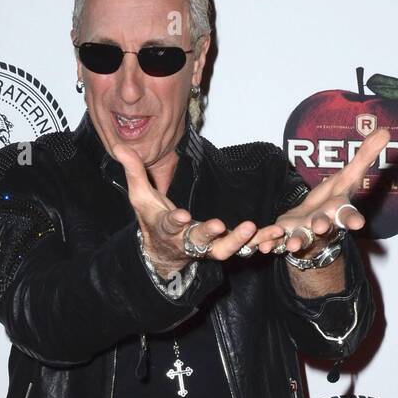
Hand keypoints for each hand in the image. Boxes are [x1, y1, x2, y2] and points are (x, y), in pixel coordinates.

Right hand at [112, 142, 261, 277]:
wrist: (162, 252)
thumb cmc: (152, 219)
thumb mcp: (140, 196)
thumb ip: (133, 171)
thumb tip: (119, 145)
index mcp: (167, 228)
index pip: (169, 225)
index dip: (174, 222)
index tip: (181, 216)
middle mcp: (187, 242)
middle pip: (199, 242)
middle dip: (211, 235)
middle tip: (223, 226)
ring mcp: (206, 248)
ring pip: (225, 250)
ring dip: (243, 241)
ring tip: (261, 230)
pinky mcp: (223, 248)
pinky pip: (243, 248)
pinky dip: (260, 242)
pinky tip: (277, 232)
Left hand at [249, 126, 390, 257]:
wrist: (312, 229)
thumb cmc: (332, 202)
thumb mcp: (348, 178)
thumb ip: (364, 157)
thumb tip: (386, 130)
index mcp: (338, 211)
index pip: (349, 215)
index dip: (353, 219)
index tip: (359, 224)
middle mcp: (322, 225)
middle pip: (323, 225)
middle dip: (321, 225)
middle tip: (319, 226)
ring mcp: (304, 234)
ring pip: (301, 238)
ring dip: (297, 240)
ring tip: (293, 244)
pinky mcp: (284, 238)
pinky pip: (276, 242)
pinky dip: (269, 243)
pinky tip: (261, 246)